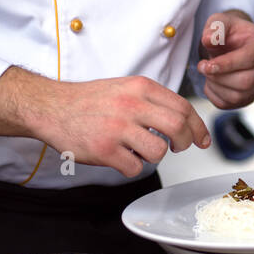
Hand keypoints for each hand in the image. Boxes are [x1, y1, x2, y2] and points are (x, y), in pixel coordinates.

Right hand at [24, 73, 209, 177]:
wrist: (51, 107)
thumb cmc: (90, 99)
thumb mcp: (125, 87)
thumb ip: (153, 99)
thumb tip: (183, 119)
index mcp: (140, 87)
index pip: (183, 107)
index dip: (198, 126)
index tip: (202, 139)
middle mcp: (132, 105)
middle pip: (178, 127)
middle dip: (185, 142)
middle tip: (180, 147)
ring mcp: (118, 128)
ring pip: (158, 151)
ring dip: (156, 156)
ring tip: (141, 150)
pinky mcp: (104, 150)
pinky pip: (134, 167)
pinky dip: (132, 166)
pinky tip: (122, 157)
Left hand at [197, 10, 253, 108]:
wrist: (232, 45)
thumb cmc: (228, 32)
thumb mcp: (220, 21)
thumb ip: (215, 26)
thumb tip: (208, 39)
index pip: (248, 59)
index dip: (225, 64)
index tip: (205, 64)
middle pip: (246, 81)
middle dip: (218, 77)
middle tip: (202, 67)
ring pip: (238, 95)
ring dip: (215, 86)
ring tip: (207, 72)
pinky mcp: (250, 97)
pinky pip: (231, 104)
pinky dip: (215, 95)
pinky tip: (211, 81)